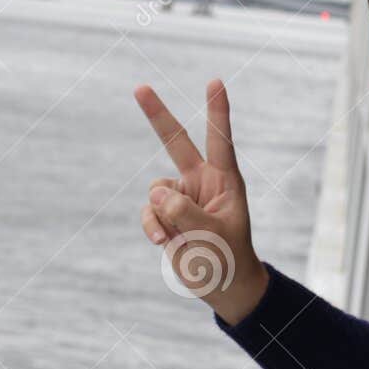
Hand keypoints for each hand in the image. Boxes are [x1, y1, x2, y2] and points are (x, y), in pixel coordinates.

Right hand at [134, 78, 268, 324]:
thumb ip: (183, 212)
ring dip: (159, 216)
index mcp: (225, 181)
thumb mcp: (210, 237)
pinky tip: (164, 242)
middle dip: (157, 116)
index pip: (220, 140)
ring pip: (155, 192)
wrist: (223, 286)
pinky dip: (152, 227)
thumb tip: (155, 191)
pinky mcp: (167, 214)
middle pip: (176, 143)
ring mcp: (183, 197)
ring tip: (175, 238)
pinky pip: (149, 212)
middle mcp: (202, 182)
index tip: (215, 81)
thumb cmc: (228, 259)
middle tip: (139, 87)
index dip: (217, 111)